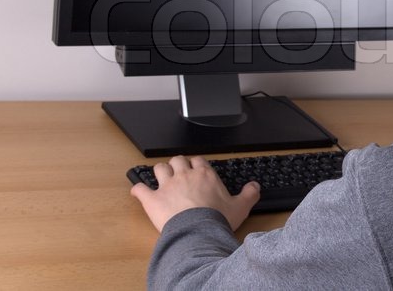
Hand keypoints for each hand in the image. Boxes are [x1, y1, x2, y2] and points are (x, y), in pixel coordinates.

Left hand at [130, 155, 259, 232]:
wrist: (197, 232)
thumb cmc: (217, 219)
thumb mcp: (240, 206)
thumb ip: (249, 194)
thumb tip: (255, 186)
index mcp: (205, 175)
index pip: (198, 160)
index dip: (196, 163)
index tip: (197, 169)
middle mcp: (185, 176)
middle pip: (177, 160)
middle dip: (177, 164)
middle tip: (178, 171)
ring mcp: (167, 186)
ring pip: (159, 169)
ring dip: (159, 171)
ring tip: (160, 176)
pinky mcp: (152, 200)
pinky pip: (141, 189)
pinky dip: (138, 189)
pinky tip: (137, 191)